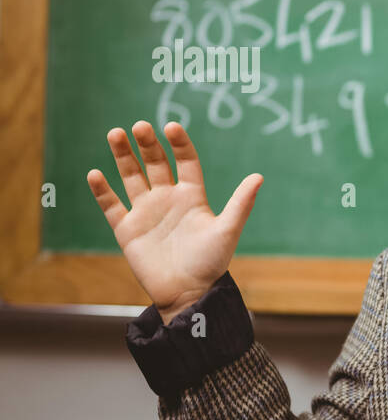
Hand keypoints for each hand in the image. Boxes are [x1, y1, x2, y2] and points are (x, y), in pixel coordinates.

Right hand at [86, 121, 262, 323]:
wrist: (188, 293)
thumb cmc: (211, 262)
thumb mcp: (227, 230)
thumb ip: (241, 203)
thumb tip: (259, 176)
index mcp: (192, 196)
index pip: (185, 161)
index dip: (179, 143)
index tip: (171, 126)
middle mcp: (168, 199)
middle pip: (155, 163)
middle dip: (147, 144)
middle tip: (139, 126)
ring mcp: (146, 212)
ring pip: (131, 177)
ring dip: (123, 157)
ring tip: (115, 134)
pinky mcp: (127, 229)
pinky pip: (111, 205)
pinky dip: (102, 190)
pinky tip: (95, 174)